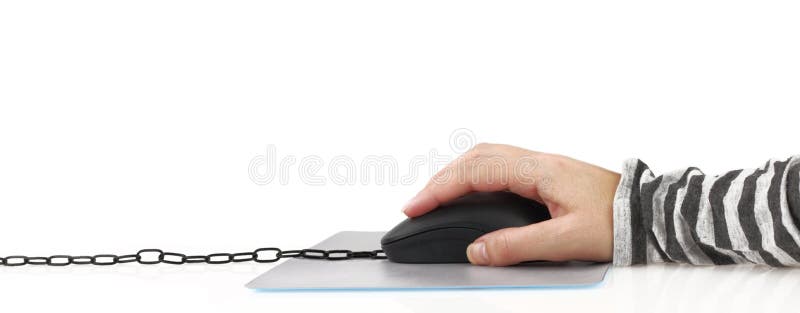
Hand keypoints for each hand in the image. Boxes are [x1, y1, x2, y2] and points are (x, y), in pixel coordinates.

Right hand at [402, 143, 620, 265]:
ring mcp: (541, 164)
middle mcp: (536, 161)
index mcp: (538, 171)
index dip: (440, 189)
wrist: (648, 213)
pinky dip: (474, 174)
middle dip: (440, 178)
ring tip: (436, 196)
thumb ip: (518, 246)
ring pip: (485, 157)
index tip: (415, 206)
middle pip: (474, 157)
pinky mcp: (546, 172)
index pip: (474, 173)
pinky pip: (499, 164)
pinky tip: (470, 190)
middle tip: (417, 203)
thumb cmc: (617, 222)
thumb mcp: (566, 241)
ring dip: (455, 172)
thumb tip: (478, 251)